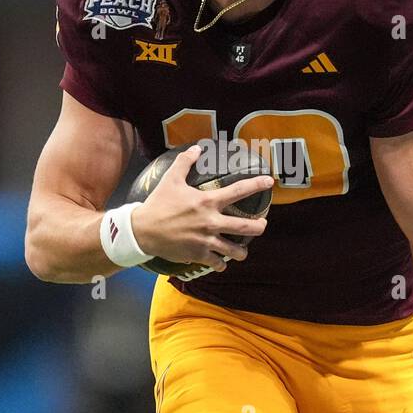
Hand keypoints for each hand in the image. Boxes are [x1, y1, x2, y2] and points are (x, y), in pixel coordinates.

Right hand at [131, 146, 272, 271]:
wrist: (143, 230)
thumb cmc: (158, 204)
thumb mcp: (171, 180)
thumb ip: (184, 162)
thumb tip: (196, 148)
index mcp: (207, 202)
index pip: (238, 191)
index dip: (256, 184)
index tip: (270, 181)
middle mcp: (211, 222)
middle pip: (246, 227)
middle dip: (259, 227)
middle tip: (262, 225)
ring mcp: (206, 240)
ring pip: (235, 251)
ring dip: (241, 252)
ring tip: (242, 252)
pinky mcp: (198, 255)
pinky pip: (217, 262)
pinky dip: (220, 264)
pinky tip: (221, 262)